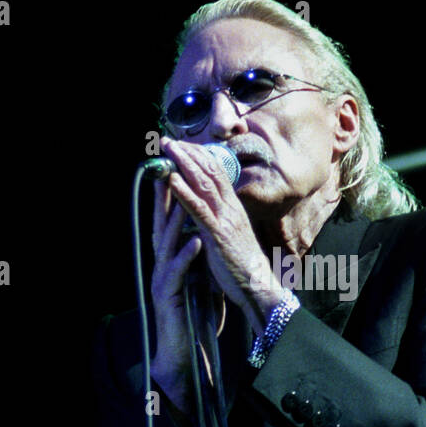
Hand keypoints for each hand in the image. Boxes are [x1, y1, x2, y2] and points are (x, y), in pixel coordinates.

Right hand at [149, 175, 213, 416]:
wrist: (183, 354)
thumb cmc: (192, 318)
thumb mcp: (198, 282)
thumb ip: (199, 261)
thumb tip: (205, 239)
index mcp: (169, 262)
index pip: (168, 225)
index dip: (170, 199)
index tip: (175, 172)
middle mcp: (161, 267)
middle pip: (161, 228)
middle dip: (164, 200)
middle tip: (168, 172)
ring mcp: (162, 282)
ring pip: (166, 245)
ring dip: (175, 222)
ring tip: (182, 198)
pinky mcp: (169, 297)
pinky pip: (178, 272)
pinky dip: (187, 255)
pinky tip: (196, 241)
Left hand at [159, 136, 288, 335]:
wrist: (258, 286)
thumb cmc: (242, 264)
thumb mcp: (231, 234)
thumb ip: (220, 217)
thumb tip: (207, 206)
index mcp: (232, 207)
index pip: (216, 172)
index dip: (198, 156)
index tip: (181, 145)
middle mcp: (230, 208)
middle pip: (208, 172)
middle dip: (187, 153)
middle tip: (167, 140)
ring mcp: (225, 219)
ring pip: (204, 184)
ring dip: (184, 164)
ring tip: (167, 149)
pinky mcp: (218, 234)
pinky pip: (199, 210)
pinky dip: (184, 192)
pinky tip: (172, 180)